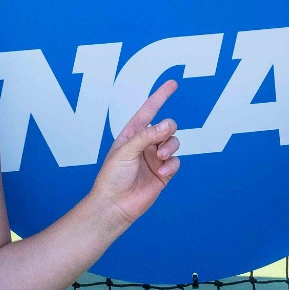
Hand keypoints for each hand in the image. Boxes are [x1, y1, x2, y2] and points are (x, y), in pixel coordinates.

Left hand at [85, 80, 180, 223]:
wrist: (115, 205)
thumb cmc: (112, 177)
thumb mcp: (126, 151)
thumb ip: (147, 136)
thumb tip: (168, 124)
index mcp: (132, 134)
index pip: (148, 110)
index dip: (160, 96)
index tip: (173, 83)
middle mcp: (145, 144)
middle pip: (167, 126)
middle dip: (168, 129)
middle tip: (162, 139)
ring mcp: (155, 158)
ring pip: (174, 143)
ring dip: (170, 147)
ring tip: (160, 157)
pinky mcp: (163, 173)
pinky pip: (176, 162)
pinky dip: (171, 165)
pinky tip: (161, 174)